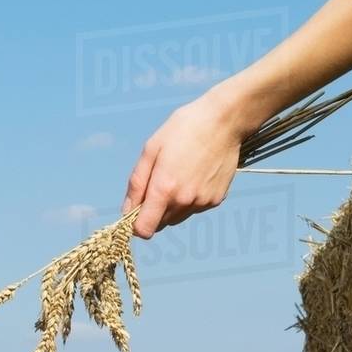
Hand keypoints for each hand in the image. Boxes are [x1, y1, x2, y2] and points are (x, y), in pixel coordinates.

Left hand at [122, 88, 249, 238]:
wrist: (224, 122)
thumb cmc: (184, 129)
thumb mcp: (151, 149)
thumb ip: (137, 183)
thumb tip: (127, 210)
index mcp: (164, 188)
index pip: (145, 229)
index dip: (136, 224)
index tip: (136, 210)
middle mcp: (184, 201)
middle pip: (161, 224)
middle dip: (154, 210)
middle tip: (160, 181)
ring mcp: (203, 202)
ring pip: (178, 217)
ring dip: (173, 205)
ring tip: (180, 175)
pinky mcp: (216, 200)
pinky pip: (195, 209)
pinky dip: (191, 199)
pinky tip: (195, 175)